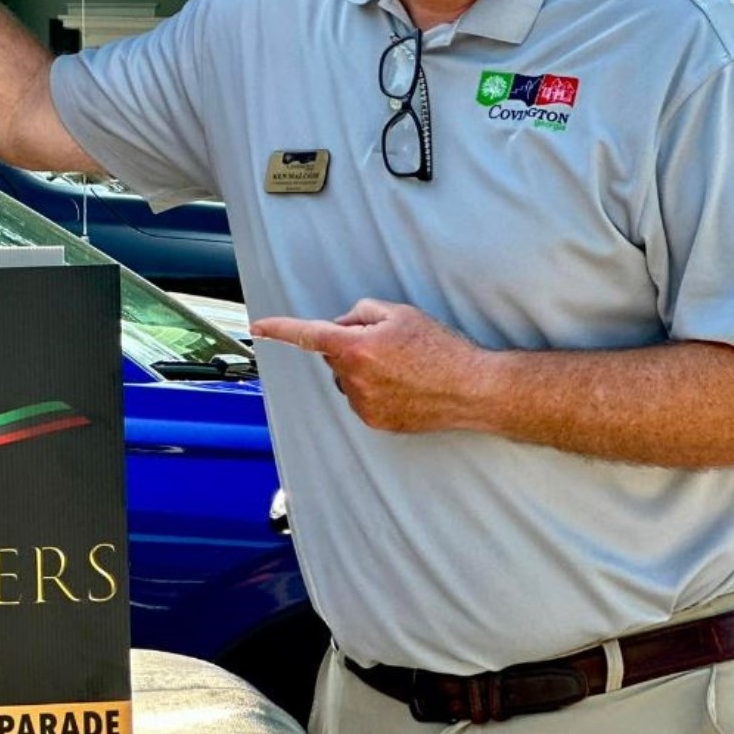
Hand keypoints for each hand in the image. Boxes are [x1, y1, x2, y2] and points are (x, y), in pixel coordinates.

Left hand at [250, 298, 497, 433]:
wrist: (474, 388)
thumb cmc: (441, 349)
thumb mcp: (400, 314)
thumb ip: (361, 312)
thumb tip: (340, 325)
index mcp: (356, 348)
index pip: (308, 335)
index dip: (280, 329)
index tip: (259, 327)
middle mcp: (354, 379)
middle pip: (334, 355)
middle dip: (350, 345)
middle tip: (389, 344)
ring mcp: (363, 404)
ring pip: (347, 378)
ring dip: (362, 369)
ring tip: (403, 368)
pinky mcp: (375, 421)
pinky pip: (361, 398)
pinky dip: (374, 389)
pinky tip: (404, 386)